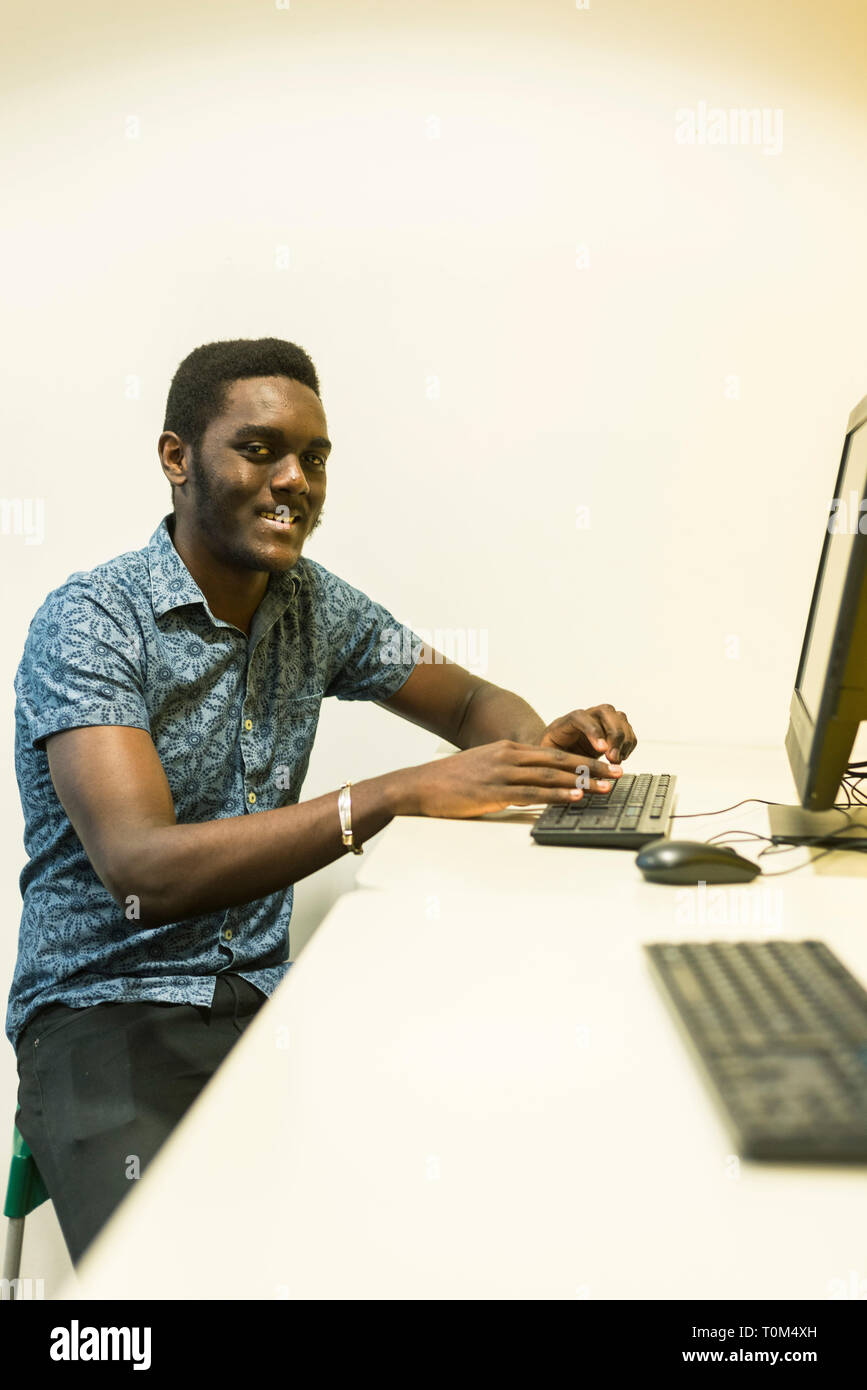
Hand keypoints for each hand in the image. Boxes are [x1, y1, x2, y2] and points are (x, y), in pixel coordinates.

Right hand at [402, 739, 618, 817]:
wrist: (419, 785)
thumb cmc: (450, 781)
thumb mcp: (484, 768)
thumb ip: (508, 773)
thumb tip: (531, 786)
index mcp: (508, 750)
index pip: (553, 754)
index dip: (582, 759)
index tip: (606, 765)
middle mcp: (508, 757)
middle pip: (559, 762)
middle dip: (592, 768)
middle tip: (618, 774)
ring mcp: (501, 774)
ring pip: (550, 776)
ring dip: (582, 782)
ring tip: (606, 788)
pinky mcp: (494, 791)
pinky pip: (532, 793)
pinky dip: (557, 794)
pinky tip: (575, 797)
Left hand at [537, 704, 636, 765]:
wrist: (557, 755)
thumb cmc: (552, 759)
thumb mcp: (547, 763)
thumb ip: (560, 765)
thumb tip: (577, 774)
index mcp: (564, 724)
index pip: (579, 718)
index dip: (593, 731)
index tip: (601, 750)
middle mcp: (584, 717)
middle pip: (605, 713)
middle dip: (613, 736)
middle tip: (613, 759)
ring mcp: (600, 721)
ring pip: (619, 718)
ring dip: (623, 741)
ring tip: (616, 761)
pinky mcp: (612, 729)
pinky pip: (627, 730)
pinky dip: (629, 744)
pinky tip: (621, 758)